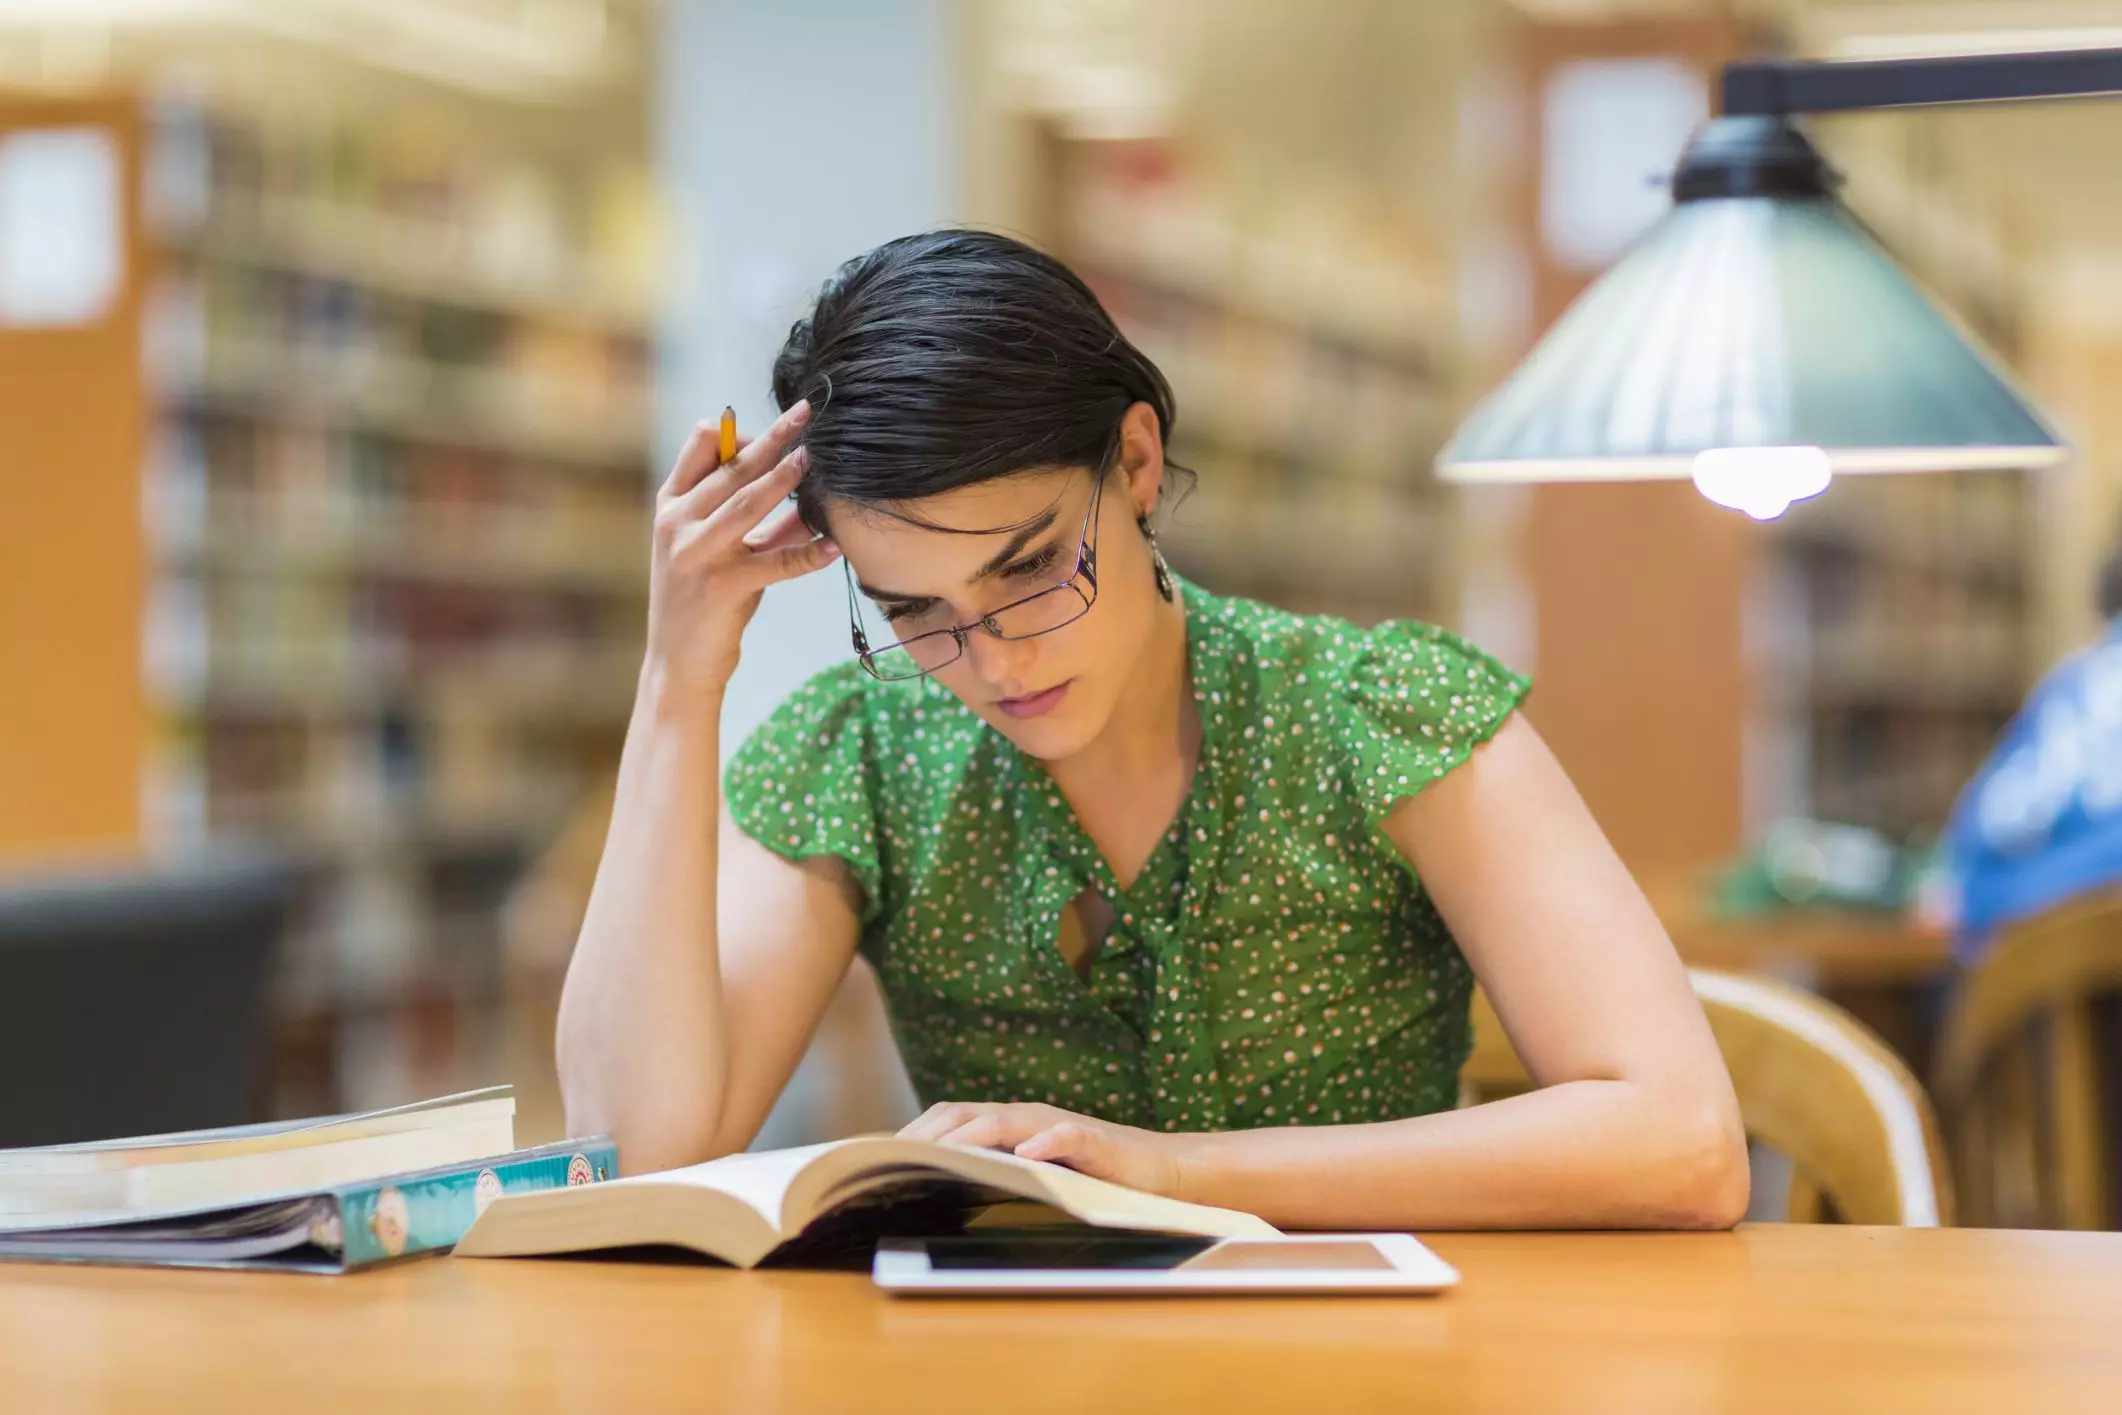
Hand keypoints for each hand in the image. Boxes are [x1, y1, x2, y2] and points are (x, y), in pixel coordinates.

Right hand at [644, 399, 838, 698]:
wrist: (677, 664)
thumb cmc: (705, 604)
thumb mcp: (727, 554)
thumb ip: (763, 526)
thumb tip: (810, 501)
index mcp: (672, 506)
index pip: (699, 446)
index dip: (739, 430)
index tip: (779, 428)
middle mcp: (676, 523)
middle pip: (731, 468)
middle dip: (773, 438)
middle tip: (807, 413)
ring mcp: (694, 554)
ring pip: (746, 504)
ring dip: (784, 479)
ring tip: (814, 460)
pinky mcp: (719, 587)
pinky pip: (772, 563)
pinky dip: (806, 553)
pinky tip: (833, 546)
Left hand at [899, 1101, 1190, 1198]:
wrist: (1157, 1171)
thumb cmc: (1091, 1177)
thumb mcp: (1033, 1176)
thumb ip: (993, 1174)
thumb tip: (934, 1190)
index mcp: (1008, 1125)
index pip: (948, 1119)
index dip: (912, 1133)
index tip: (875, 1156)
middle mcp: (1027, 1119)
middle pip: (964, 1114)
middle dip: (926, 1134)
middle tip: (892, 1159)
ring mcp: (1059, 1127)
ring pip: (1005, 1121)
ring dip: (971, 1136)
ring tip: (939, 1155)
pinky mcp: (1094, 1142)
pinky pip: (1066, 1138)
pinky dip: (1045, 1144)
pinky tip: (1026, 1157)